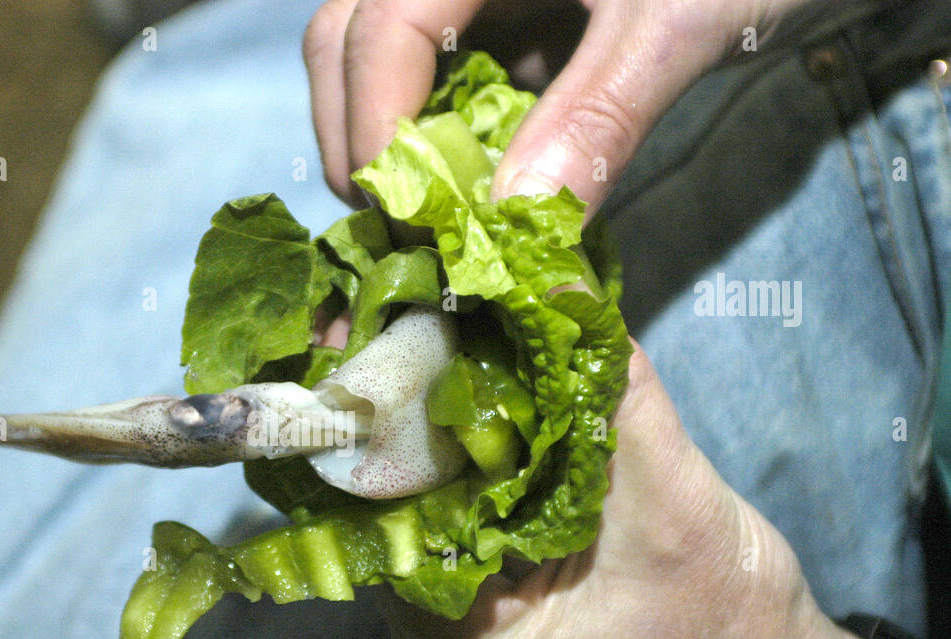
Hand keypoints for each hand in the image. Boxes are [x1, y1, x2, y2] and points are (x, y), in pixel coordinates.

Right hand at [304, 0, 814, 214]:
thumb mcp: (678, 24)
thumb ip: (597, 118)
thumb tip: (513, 227)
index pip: (376, 24)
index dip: (372, 125)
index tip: (406, 221)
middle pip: (347, 36)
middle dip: (361, 138)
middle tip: (408, 231)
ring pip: (379, 57)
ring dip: (393, 143)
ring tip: (436, 219)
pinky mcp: (508, 14)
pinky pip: (441, 73)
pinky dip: (442, 136)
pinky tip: (478, 190)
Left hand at [381, 340, 949, 638]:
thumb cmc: (735, 632)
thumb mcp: (677, 508)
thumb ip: (613, 398)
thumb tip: (559, 281)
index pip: (385, 523)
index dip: (392, 426)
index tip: (399, 335)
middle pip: (392, 515)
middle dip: (412, 419)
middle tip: (413, 317)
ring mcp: (456, 632)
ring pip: (421, 512)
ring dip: (440, 433)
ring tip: (438, 336)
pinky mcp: (486, 606)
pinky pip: (457, 520)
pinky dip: (474, 461)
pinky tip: (480, 390)